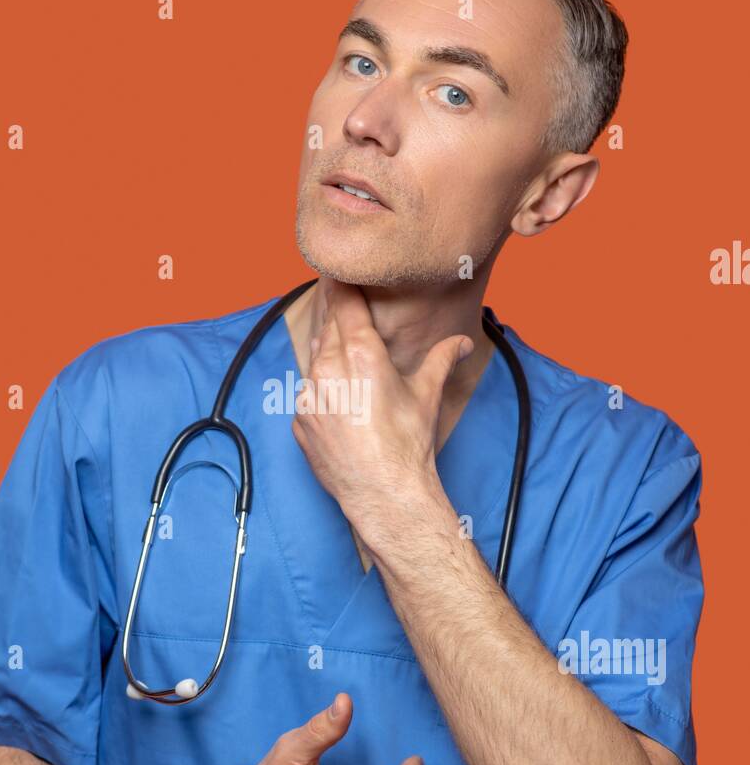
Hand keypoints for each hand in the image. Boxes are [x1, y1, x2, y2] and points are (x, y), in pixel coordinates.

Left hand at [291, 279, 470, 541]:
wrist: (384, 494)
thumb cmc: (408, 445)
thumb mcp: (427, 395)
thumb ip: (442, 360)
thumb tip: (464, 343)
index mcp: (360, 356)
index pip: (344, 303)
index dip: (340, 283)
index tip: (336, 269)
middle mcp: (328, 370)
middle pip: (327, 326)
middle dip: (335, 313)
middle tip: (337, 294)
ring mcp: (309, 396)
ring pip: (314, 358)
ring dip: (328, 350)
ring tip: (342, 349)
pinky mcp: (300, 420)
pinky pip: (308, 392)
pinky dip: (321, 388)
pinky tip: (339, 397)